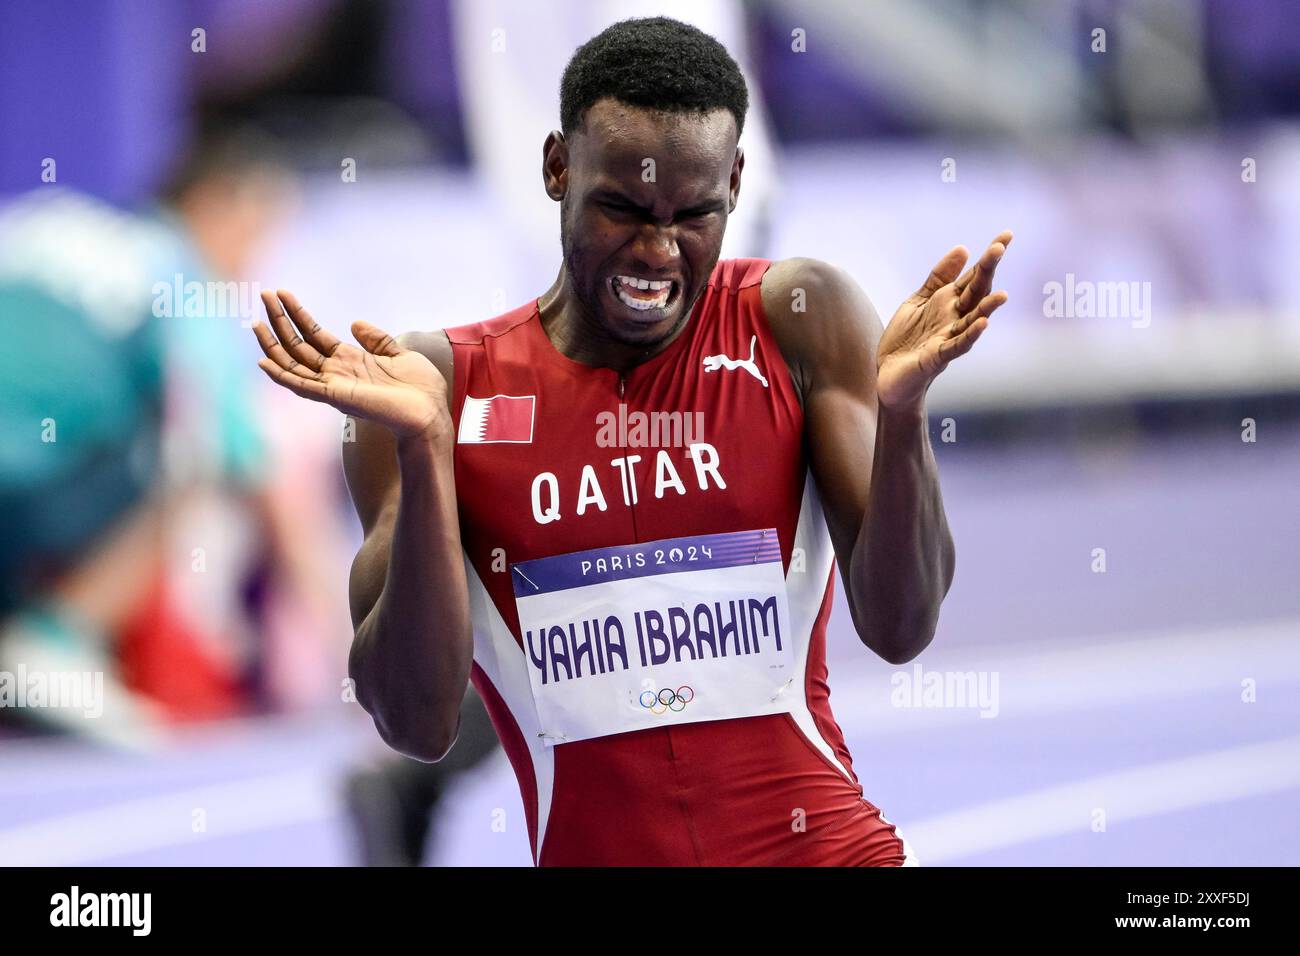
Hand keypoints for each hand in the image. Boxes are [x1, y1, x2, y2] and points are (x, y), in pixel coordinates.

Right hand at [251, 290, 449, 439]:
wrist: (431, 411)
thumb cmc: (420, 389)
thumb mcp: (399, 354)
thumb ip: (377, 339)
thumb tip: (355, 323)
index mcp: (350, 361)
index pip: (314, 334)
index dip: (298, 314)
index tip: (282, 294)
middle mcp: (336, 373)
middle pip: (298, 345)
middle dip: (281, 320)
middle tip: (264, 295)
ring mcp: (334, 385)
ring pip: (293, 364)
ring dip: (273, 344)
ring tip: (256, 322)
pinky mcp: (336, 397)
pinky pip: (302, 387)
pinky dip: (282, 376)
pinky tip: (264, 362)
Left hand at [876, 230, 1011, 411]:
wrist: (887, 376)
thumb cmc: (906, 340)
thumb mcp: (919, 301)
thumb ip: (939, 278)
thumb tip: (963, 248)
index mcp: (949, 303)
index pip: (973, 276)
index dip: (988, 256)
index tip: (1006, 235)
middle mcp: (954, 319)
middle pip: (975, 292)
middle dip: (987, 271)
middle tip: (999, 248)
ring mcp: (948, 338)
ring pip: (973, 320)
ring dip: (987, 308)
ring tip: (1003, 294)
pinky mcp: (937, 358)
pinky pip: (957, 346)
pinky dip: (970, 335)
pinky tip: (983, 324)